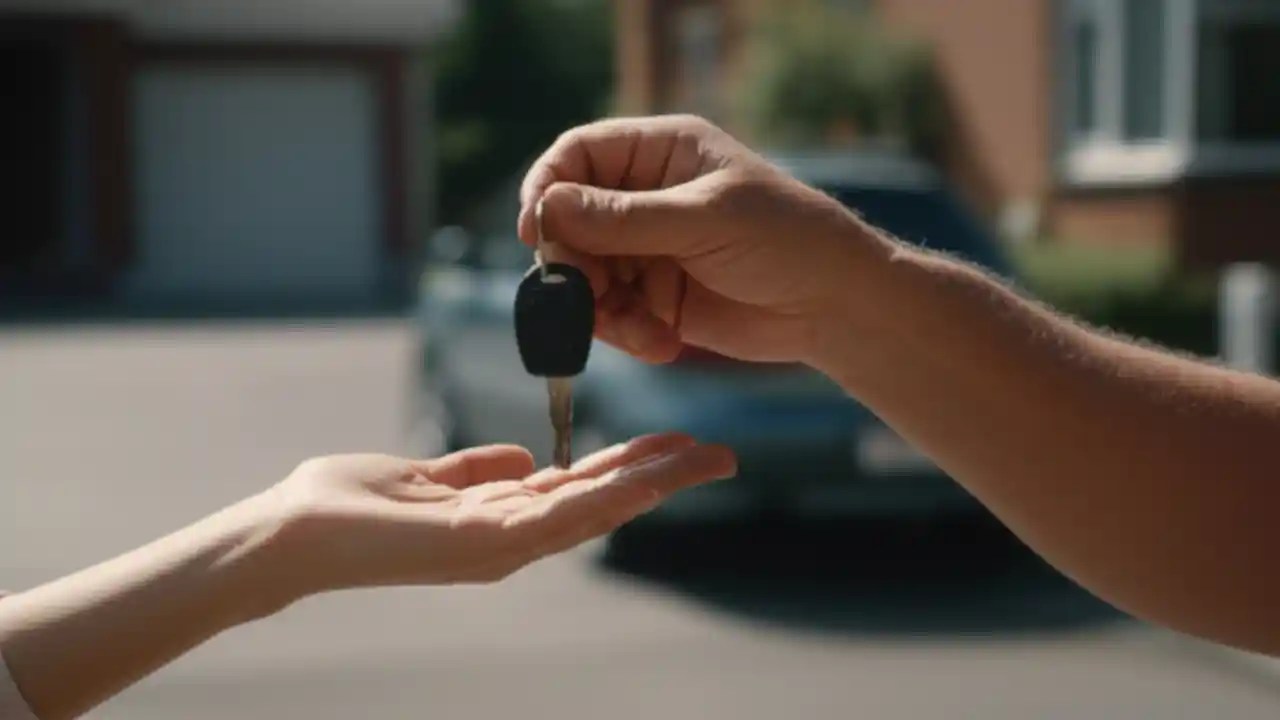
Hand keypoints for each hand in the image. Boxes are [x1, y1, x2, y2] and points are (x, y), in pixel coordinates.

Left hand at [265, 433, 734, 596]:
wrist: (290, 533)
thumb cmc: (343, 504)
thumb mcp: (422, 474)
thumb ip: (474, 469)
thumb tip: (522, 455)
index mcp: (497, 514)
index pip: (579, 487)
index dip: (631, 467)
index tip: (677, 444)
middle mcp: (509, 537)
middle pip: (600, 501)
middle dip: (662, 477)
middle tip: (720, 454)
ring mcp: (499, 547)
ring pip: (593, 510)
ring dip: (651, 485)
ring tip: (702, 459)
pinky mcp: (481, 548)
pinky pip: (557, 519)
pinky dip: (607, 499)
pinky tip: (645, 479)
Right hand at [519, 115, 892, 364]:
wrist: (836, 306)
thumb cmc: (786, 239)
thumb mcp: (704, 220)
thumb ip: (624, 218)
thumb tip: (547, 208)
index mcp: (660, 153)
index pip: (578, 156)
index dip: (547, 189)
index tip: (536, 233)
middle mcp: (645, 197)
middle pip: (569, 222)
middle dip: (573, 264)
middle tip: (588, 296)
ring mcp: (647, 250)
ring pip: (583, 276)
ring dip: (600, 309)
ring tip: (642, 329)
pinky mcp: (654, 298)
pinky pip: (610, 315)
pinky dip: (625, 333)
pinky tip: (663, 343)